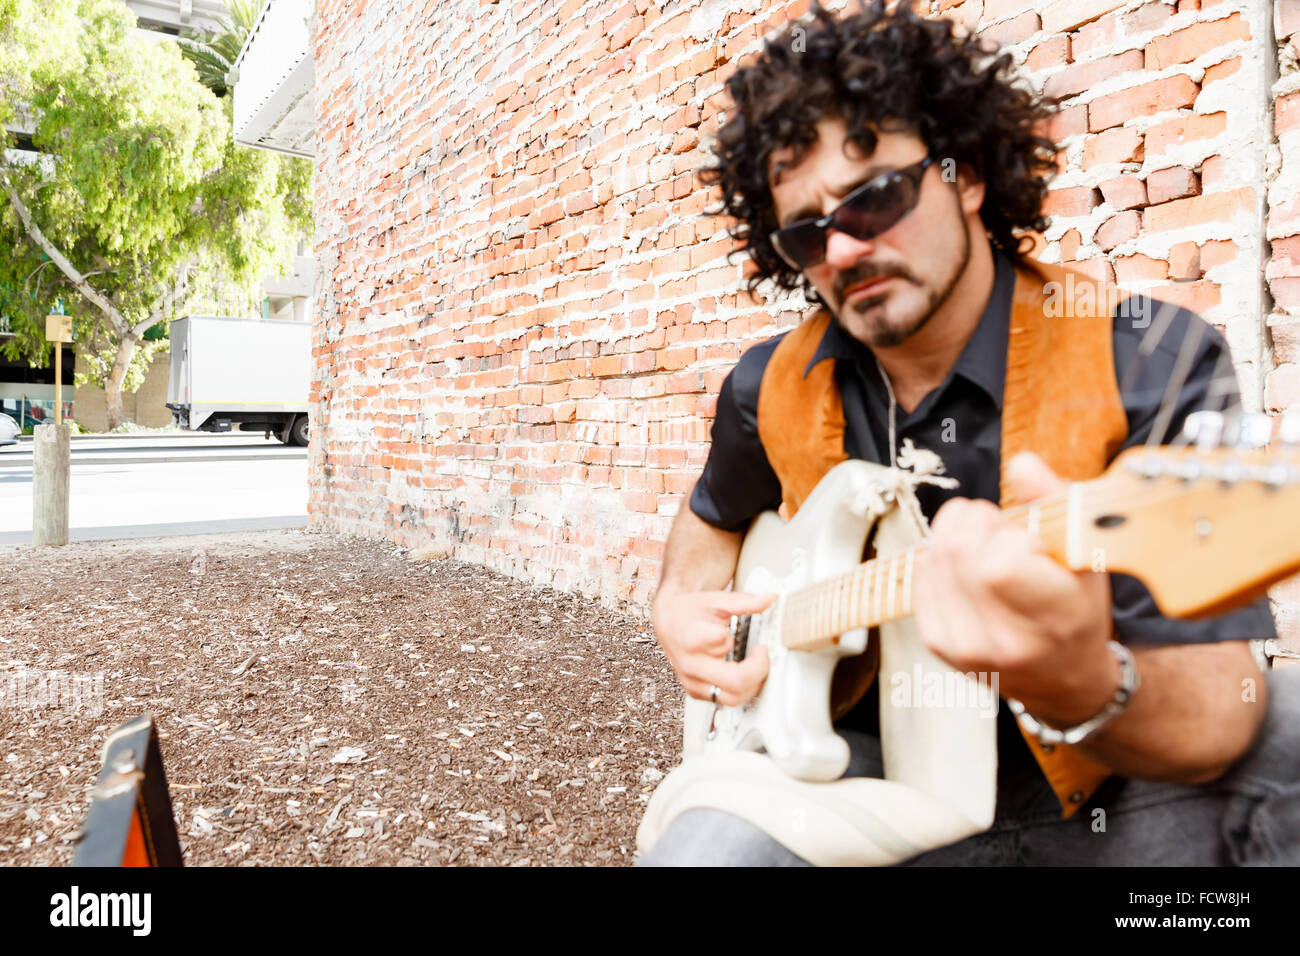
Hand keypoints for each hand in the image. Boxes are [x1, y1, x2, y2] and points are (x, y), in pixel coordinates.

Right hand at [651, 587, 773, 705]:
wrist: (669, 623)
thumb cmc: (690, 613)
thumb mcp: (717, 601)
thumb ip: (745, 602)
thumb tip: (769, 599)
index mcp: (693, 638)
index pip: (724, 644)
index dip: (743, 638)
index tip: (750, 635)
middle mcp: (691, 664)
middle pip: (735, 681)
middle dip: (758, 668)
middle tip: (760, 653)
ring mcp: (692, 681)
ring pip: (733, 698)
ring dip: (752, 683)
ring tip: (754, 665)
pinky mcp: (695, 692)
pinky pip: (725, 700)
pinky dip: (740, 690)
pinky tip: (742, 672)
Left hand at [912, 451, 1119, 724]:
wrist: (1063, 679)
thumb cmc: (1078, 610)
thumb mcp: (1087, 556)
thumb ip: (1056, 502)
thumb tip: (1021, 463)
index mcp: (1054, 620)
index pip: (999, 566)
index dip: (1006, 533)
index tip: (1027, 537)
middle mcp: (1004, 641)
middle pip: (957, 552)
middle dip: (976, 521)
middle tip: (1002, 531)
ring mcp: (965, 647)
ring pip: (933, 558)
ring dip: (956, 536)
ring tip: (987, 548)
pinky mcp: (937, 644)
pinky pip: (921, 575)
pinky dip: (940, 558)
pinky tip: (967, 568)